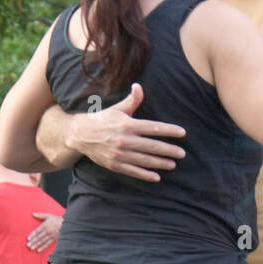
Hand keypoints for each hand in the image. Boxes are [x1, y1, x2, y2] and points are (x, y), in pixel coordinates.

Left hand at [26, 212, 62, 251]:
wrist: (66, 224)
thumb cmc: (56, 219)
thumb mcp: (48, 216)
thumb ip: (40, 215)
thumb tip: (33, 214)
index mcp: (45, 225)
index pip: (37, 231)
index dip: (32, 235)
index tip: (28, 239)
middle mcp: (47, 231)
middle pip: (38, 237)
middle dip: (33, 241)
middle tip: (28, 245)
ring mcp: (50, 236)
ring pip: (42, 241)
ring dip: (36, 245)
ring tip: (31, 248)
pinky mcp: (53, 239)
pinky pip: (47, 244)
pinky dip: (42, 247)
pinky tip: (38, 250)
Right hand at [66, 83, 185, 181]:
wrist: (80, 134)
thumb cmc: (102, 119)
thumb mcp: (117, 109)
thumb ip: (131, 100)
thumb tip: (139, 86)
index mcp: (127, 125)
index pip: (153, 128)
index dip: (169, 131)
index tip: (182, 133)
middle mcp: (124, 140)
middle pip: (152, 146)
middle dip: (169, 150)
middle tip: (182, 153)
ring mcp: (119, 154)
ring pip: (144, 160)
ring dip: (160, 163)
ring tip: (173, 164)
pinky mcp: (114, 165)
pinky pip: (133, 171)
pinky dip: (145, 175)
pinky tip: (156, 177)